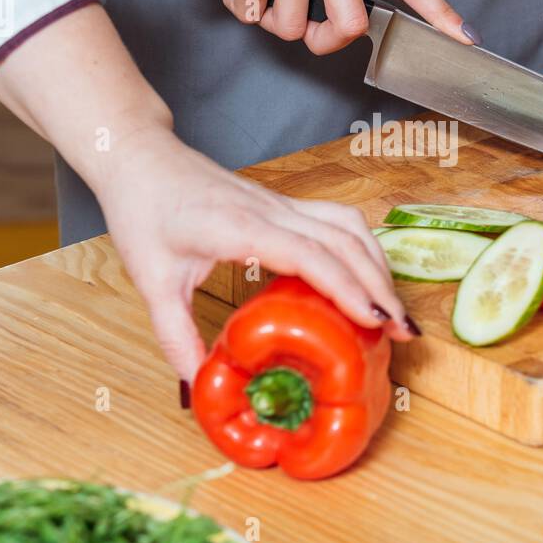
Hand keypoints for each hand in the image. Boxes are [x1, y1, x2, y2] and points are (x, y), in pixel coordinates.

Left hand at [94, 124, 413, 380]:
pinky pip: (336, 220)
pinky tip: (368, 276)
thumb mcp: (152, 281)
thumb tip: (201, 385)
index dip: (348, 288)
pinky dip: (362, 247)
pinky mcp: (283, 204)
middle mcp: (271, 210)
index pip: (310, 255)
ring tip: (392, 310)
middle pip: (344, 240)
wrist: (139, 158)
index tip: (376, 322)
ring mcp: (281, 203)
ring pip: (348, 225)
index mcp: (240, 227)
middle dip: (380, 285)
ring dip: (377, 264)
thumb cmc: (144, 211)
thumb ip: (177, 336)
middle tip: (403, 331)